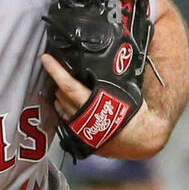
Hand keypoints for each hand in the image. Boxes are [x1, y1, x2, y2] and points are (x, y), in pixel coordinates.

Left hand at [41, 53, 167, 157]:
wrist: (143, 142)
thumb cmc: (139, 115)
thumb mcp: (133, 90)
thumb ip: (127, 73)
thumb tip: (140, 47)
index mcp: (94, 103)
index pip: (68, 85)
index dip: (55, 71)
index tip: (45, 58)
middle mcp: (83, 118)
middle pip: (61, 96)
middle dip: (56, 82)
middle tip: (56, 69)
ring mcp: (80, 130)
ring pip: (61, 109)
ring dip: (58, 96)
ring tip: (60, 86)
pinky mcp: (81, 139)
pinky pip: (66, 121)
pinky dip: (63, 110)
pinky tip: (67, 104)